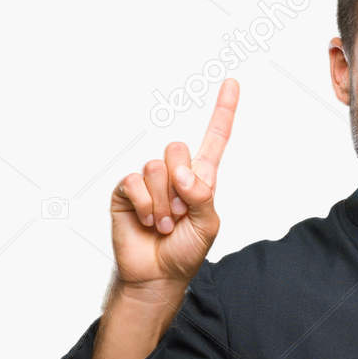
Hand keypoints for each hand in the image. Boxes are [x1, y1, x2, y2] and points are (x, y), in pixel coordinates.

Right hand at [110, 78, 238, 294]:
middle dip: (180, 184)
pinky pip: (134, 181)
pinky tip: (146, 222)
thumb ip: (202, 194)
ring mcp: (149, 180)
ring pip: (156, 167)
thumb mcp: (208, 224)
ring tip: (164, 224)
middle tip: (179, 214)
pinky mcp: (126, 190)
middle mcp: (175, 173)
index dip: (222, 111)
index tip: (231, 83)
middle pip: (177, 148)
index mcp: (201, 179)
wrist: (157, 275)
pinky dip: (144, 205)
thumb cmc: (185, 251)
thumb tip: (182, 172)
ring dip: (162, 202)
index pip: (214, 139)